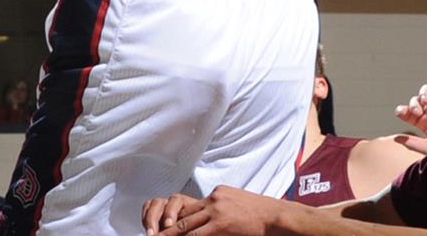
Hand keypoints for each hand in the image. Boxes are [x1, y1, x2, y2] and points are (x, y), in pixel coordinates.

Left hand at [142, 187, 282, 234]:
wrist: (275, 217)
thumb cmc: (260, 214)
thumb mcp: (237, 203)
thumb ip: (221, 208)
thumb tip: (208, 219)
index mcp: (216, 194)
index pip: (190, 208)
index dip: (175, 219)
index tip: (162, 227)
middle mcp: (213, 200)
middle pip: (184, 215)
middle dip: (166, 228)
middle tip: (151, 235)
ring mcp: (216, 212)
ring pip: (186, 227)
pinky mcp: (220, 225)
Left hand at [393, 72, 426, 153]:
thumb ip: (414, 143)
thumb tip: (395, 139)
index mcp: (425, 122)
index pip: (409, 112)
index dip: (403, 110)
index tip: (402, 113)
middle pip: (417, 100)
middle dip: (414, 103)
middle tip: (418, 112)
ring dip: (423, 92)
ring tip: (425, 101)